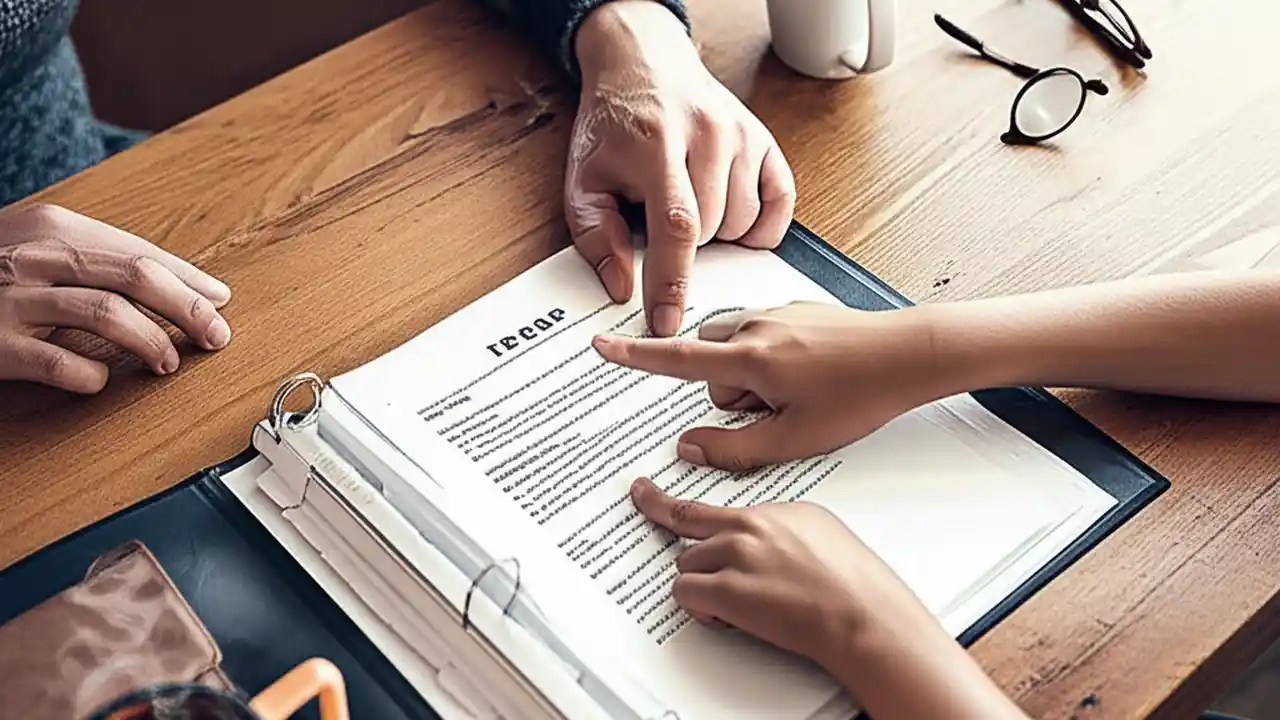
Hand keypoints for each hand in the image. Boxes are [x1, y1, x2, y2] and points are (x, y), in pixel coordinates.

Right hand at [0, 204, 232, 392]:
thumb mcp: (35, 250)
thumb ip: (100, 262)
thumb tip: (191, 286)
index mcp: (53, 227)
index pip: (140, 251)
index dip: (189, 279)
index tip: (221, 301)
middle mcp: (35, 255)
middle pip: (136, 276)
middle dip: (188, 308)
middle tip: (217, 335)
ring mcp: (11, 299)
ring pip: (105, 313)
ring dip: (150, 341)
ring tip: (169, 362)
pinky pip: (56, 362)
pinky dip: (89, 375)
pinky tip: (101, 382)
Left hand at [570, 0, 795, 336]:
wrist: (643, 65)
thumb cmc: (614, 127)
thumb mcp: (583, 180)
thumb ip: (595, 236)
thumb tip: (621, 286)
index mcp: (657, 145)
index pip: (677, 227)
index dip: (673, 281)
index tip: (667, 322)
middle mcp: (708, 136)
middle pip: (714, 230)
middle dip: (687, 248)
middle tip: (661, 224)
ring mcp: (743, 136)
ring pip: (745, 223)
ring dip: (719, 235)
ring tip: (690, 208)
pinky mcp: (765, 142)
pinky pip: (779, 206)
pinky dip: (758, 225)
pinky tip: (730, 216)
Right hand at [593, 302, 962, 469]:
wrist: (910, 354)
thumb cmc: (859, 396)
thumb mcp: (795, 439)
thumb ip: (734, 448)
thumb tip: (690, 447)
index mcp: (751, 359)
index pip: (676, 359)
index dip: (634, 356)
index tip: (600, 346)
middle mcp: (757, 328)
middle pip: (712, 365)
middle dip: (732, 393)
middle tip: (778, 412)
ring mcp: (778, 315)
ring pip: (739, 353)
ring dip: (754, 378)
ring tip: (802, 394)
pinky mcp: (797, 310)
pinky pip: (765, 338)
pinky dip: (776, 361)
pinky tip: (815, 376)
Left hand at [630, 478, 919, 668]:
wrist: (864, 617)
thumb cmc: (856, 587)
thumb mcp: (823, 534)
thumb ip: (783, 530)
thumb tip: (766, 540)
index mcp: (775, 511)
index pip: (717, 506)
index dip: (684, 501)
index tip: (657, 489)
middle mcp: (751, 526)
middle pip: (687, 519)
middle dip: (659, 511)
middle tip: (642, 498)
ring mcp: (736, 555)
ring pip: (686, 563)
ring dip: (701, 584)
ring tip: (733, 603)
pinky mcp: (727, 589)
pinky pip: (685, 592)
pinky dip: (698, 607)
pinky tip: (722, 614)